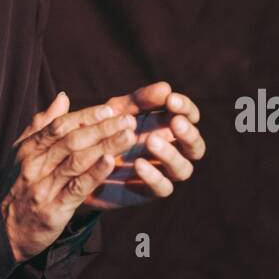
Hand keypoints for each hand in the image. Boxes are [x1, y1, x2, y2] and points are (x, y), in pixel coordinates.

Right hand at [0, 91, 138, 260]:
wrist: (1, 229)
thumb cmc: (17, 186)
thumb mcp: (22, 153)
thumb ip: (43, 125)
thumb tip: (63, 97)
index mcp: (29, 149)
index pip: (60, 126)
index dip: (86, 116)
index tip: (110, 109)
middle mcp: (35, 165)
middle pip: (72, 140)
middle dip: (103, 128)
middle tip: (128, 119)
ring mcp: (44, 187)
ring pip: (77, 161)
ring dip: (106, 146)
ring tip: (129, 136)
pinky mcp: (53, 209)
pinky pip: (77, 188)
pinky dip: (95, 173)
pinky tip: (112, 162)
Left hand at [80, 80, 204, 210]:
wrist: (82, 163)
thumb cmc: (106, 130)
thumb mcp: (119, 111)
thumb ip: (140, 100)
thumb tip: (166, 87)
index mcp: (168, 127)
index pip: (189, 116)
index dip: (185, 108)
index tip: (170, 100)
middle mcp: (172, 150)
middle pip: (196, 145)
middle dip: (188, 133)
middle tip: (175, 122)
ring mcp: (162, 172)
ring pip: (184, 168)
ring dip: (171, 154)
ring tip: (151, 142)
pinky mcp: (149, 191)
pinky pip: (162, 187)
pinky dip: (153, 176)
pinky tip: (138, 164)